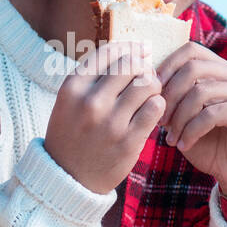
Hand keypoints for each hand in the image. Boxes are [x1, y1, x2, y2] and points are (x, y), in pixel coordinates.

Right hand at [44, 41, 164, 194]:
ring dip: (153, 85)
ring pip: (147, 84)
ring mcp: (110, 123)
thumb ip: (93, 78)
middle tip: (147, 74)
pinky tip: (151, 109)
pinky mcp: (129, 141)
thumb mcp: (70, 101)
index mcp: (72, 88)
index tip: (140, 49)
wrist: (68, 179)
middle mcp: (90, 102)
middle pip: (131, 65)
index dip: (129, 47)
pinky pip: (156, 108)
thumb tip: (131, 51)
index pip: (108, 52)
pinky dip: (158, 105)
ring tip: (150, 93)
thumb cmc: (72, 134)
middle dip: (143, 66)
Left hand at [156, 43, 226, 204]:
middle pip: (193, 67)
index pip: (190, 50)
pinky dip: (192, 131)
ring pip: (200, 92)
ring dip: (179, 118)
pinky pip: (211, 114)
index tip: (152, 93)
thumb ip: (174, 96)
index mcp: (223, 69)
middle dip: (170, 95)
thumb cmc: (209, 144)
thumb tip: (147, 80)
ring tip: (171, 138)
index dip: (167, 67)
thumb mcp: (186, 116)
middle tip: (160, 120)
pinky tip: (184, 145)